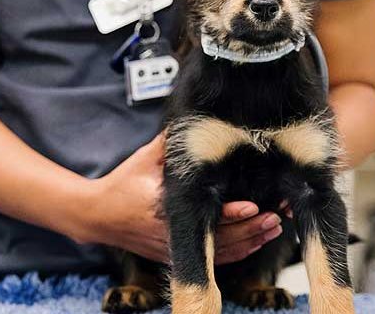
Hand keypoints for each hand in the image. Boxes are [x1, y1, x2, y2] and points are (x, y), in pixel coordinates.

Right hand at [72, 134, 283, 264]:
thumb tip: (192, 115)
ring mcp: (174, 249)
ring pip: (221, 254)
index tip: (254, 206)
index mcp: (164, 209)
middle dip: (252, 229)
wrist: (97, 216)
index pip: (204, 216)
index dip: (231, 214)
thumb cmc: (122, 183)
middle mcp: (171, 234)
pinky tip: (256, 240)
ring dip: (250, 242)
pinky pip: (213, 260)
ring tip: (275, 227)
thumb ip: (169, 142)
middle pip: (221, 240)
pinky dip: (238, 252)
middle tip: (277, 215)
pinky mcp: (176, 256)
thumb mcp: (145, 158)